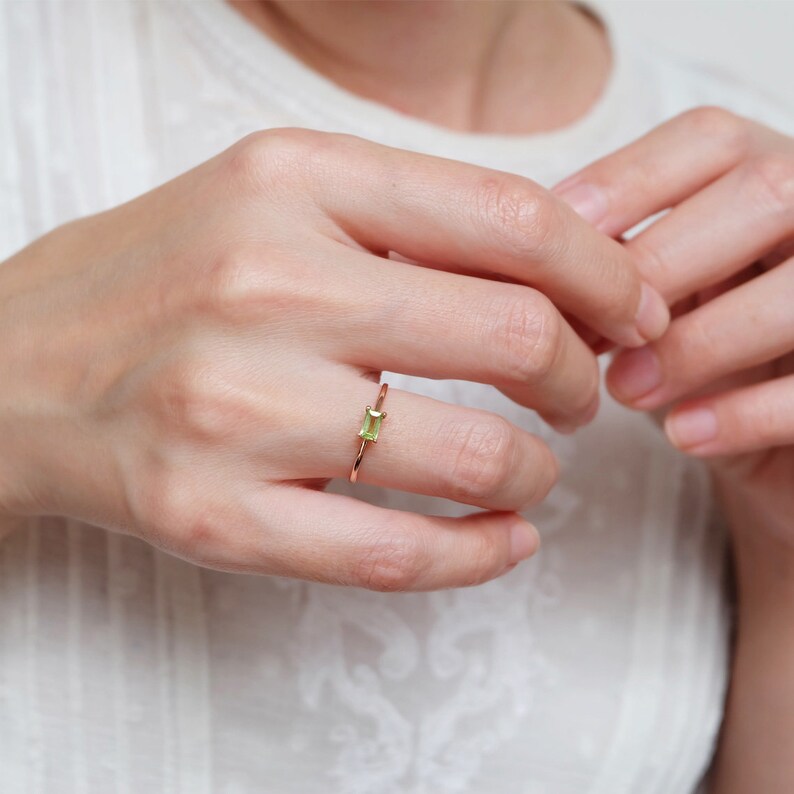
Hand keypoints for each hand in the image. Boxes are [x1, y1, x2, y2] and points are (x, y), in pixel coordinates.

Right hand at [0, 128, 666, 589]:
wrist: (13, 368)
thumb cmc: (160, 279)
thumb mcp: (274, 199)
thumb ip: (408, 219)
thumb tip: (554, 271)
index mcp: (290, 185)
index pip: (511, 220)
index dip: (604, 273)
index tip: (628, 313)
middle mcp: (263, 289)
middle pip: (512, 335)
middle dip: (580, 378)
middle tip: (580, 396)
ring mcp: (234, 413)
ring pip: (469, 459)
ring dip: (535, 475)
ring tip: (530, 471)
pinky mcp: (214, 517)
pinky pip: (394, 557)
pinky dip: (480, 557)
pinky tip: (503, 539)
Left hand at [553, 106, 793, 544]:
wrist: (767, 430)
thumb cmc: (701, 347)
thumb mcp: (662, 291)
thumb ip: (618, 265)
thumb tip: (533, 272)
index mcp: (770, 174)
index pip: (709, 139)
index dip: (624, 184)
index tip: (550, 248)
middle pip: (764, 194)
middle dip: (659, 265)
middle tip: (587, 336)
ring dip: (697, 343)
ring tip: (624, 391)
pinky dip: (745, 413)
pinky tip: (681, 435)